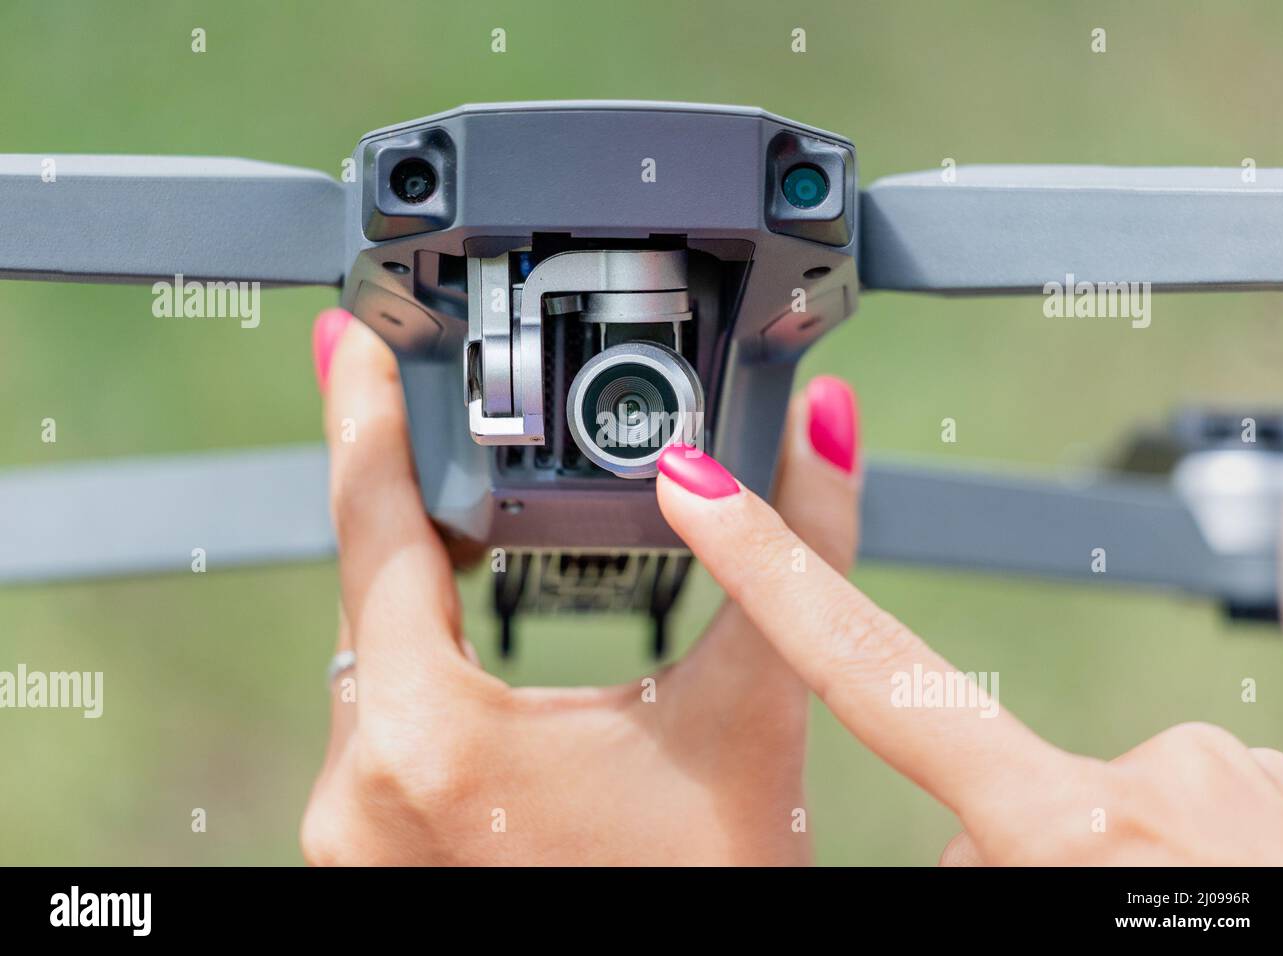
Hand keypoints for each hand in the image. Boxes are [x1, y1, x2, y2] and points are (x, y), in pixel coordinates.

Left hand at [298, 308, 862, 864]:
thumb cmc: (698, 897)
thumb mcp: (750, 721)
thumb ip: (792, 563)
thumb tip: (825, 428)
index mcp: (433, 737)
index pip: (375, 527)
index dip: (362, 411)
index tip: (350, 334)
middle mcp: (361, 789)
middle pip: (372, 590)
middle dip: (406, 491)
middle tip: (413, 388)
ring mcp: (350, 833)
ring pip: (376, 660)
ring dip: (418, 583)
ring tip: (462, 509)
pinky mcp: (364, 856)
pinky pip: (380, 719)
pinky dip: (419, 657)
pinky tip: (463, 625)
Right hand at [653, 438, 1282, 864]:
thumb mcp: (1025, 945)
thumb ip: (989, 862)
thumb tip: (963, 841)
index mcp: (1060, 829)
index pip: (872, 670)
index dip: (771, 572)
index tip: (702, 483)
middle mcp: (1146, 777)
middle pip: (1001, 794)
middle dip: (1006, 855)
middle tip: (1068, 920)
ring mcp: (1230, 770)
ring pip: (1097, 806)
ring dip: (1106, 865)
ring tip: (1161, 922)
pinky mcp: (1273, 767)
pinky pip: (1183, 806)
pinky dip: (1178, 856)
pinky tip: (1209, 895)